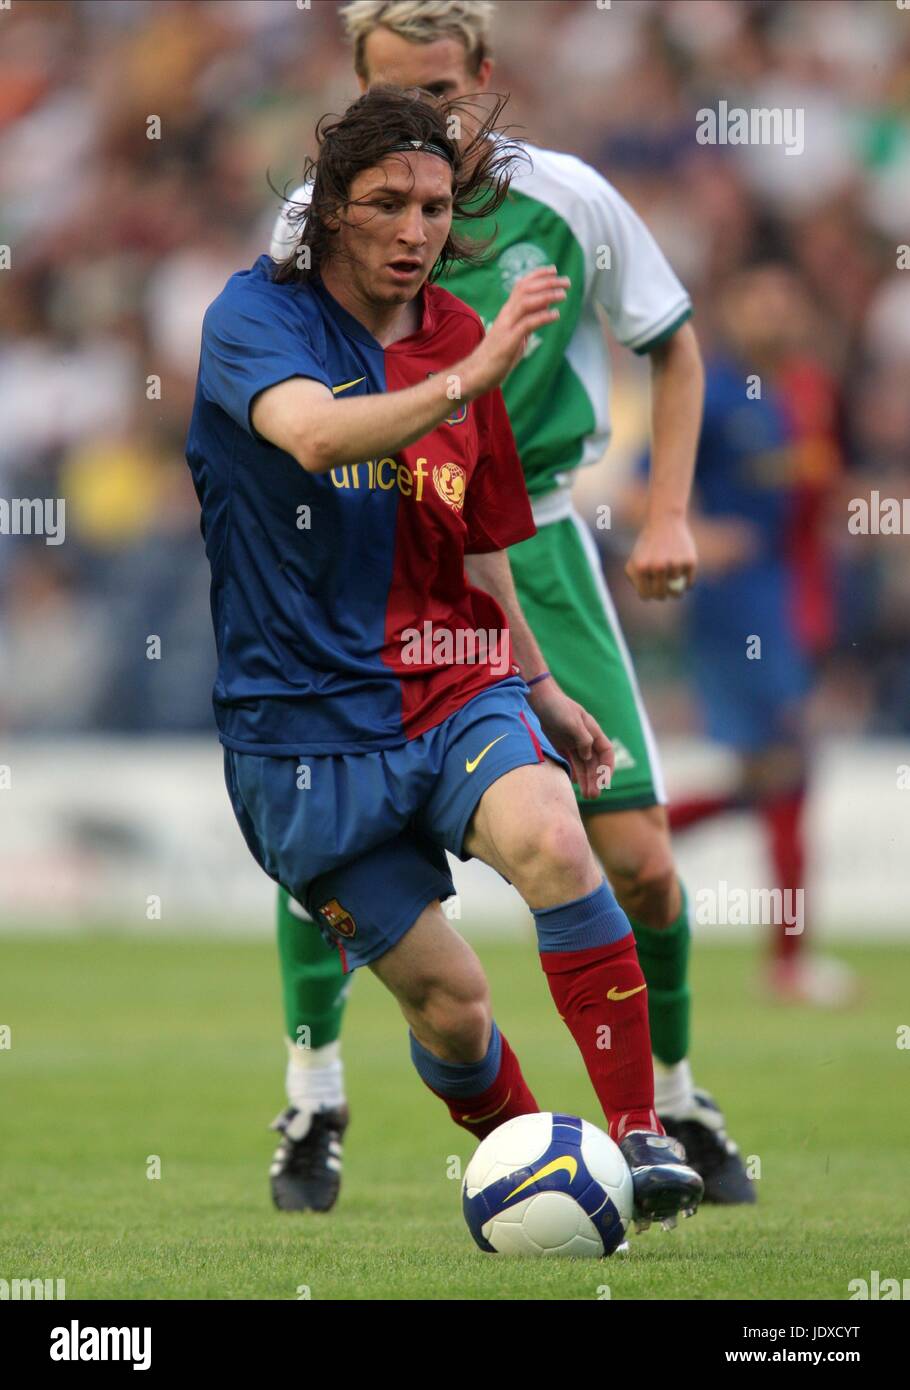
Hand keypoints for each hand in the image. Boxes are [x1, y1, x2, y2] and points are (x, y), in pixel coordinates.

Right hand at [459, 266, 568, 398]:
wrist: (476, 374)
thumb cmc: (496, 357)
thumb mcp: (516, 335)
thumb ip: (529, 320)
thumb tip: (545, 307)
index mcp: (507, 312)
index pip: (521, 285)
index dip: (537, 275)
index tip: (553, 270)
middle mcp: (506, 315)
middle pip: (525, 289)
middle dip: (547, 282)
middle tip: (566, 281)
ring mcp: (506, 327)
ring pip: (526, 302)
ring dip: (546, 296)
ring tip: (564, 295)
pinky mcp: (508, 341)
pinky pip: (527, 324)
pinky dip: (542, 317)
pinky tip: (556, 315)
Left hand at [528, 679, 613, 800]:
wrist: (537, 698)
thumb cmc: (557, 706)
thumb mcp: (572, 720)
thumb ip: (583, 738)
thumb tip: (588, 756)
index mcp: (592, 731)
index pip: (606, 752)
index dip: (608, 767)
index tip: (605, 781)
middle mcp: (584, 738)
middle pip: (594, 762)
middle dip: (596, 779)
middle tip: (593, 796)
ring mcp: (572, 742)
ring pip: (582, 765)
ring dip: (586, 780)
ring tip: (586, 796)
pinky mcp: (560, 745)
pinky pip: (569, 762)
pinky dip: (573, 773)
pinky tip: (572, 783)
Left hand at [625, 514, 697, 599]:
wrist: (665, 520)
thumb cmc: (648, 544)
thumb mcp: (634, 560)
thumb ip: (636, 581)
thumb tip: (648, 597)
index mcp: (641, 568)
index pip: (646, 596)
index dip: (649, 594)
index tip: (652, 588)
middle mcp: (657, 567)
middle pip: (661, 595)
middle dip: (663, 593)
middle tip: (664, 586)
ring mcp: (675, 564)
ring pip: (677, 590)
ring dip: (675, 583)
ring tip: (672, 568)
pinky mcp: (690, 561)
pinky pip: (689, 583)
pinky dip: (687, 580)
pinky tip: (682, 568)